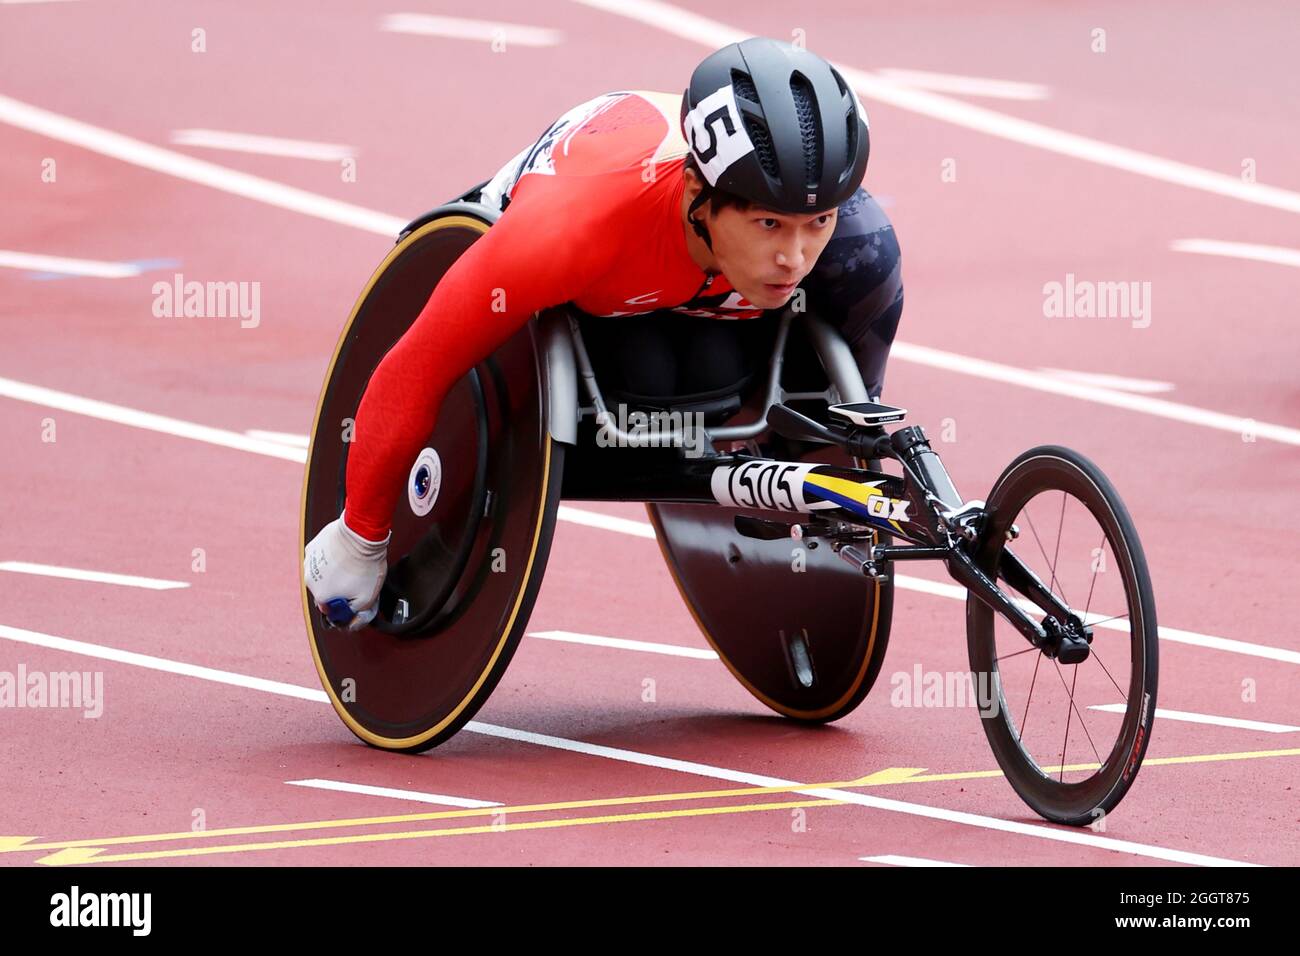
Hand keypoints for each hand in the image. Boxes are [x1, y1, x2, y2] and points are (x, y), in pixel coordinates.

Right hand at [303, 515, 388, 630]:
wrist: (361, 534)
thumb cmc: (365, 564)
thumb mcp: (368, 598)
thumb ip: (356, 612)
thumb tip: (352, 618)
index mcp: (321, 595)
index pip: (329, 609)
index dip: (343, 605)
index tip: (352, 598)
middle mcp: (310, 580)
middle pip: (324, 591)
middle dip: (338, 588)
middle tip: (354, 579)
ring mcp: (309, 562)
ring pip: (321, 574)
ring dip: (333, 572)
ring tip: (349, 565)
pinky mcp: (313, 547)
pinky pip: (320, 558)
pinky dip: (329, 558)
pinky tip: (343, 555)